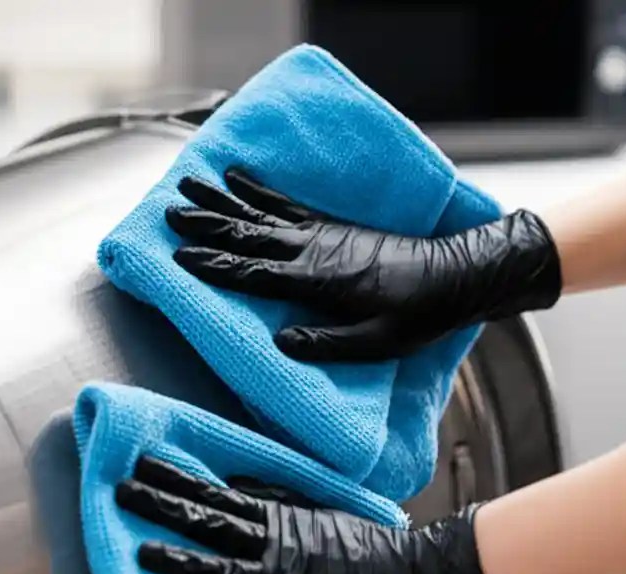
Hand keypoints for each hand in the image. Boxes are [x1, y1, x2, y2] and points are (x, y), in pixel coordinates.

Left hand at [114, 457, 513, 573]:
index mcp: (281, 516)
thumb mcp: (320, 511)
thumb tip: (233, 481)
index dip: (176, 478)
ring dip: (178, 558)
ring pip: (220, 566)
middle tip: (121, 491)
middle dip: (160, 506)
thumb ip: (277, 498)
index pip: (217, 492)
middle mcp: (277, 543)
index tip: (141, 462)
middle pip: (208, 520)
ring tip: (140, 549)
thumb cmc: (372, 548)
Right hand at [167, 168, 562, 361]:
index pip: (254, 272)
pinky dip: (260, 189)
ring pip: (261, 213)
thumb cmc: (418, 315)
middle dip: (207, 223)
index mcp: (318, 281)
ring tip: (190, 183)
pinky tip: (240, 177)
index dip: (214, 264)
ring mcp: (322, 234)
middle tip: (169, 212)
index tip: (179, 255)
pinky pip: (287, 204)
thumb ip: (327, 344)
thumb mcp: (376, 344)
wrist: (455, 276)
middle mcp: (314, 250)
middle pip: (248, 234)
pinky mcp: (332, 226)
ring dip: (223, 199)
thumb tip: (280, 344)